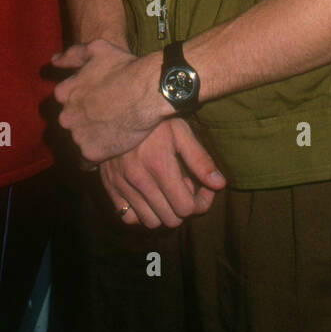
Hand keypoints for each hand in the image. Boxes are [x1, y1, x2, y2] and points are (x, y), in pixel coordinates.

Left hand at [52, 38, 168, 163]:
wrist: (148, 92)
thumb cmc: (125, 67)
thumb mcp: (96, 49)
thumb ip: (72, 55)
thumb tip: (53, 61)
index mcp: (63, 93)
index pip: (65, 101)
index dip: (82, 100)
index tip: (95, 100)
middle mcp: (66, 116)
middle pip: (71, 122)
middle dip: (83, 120)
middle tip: (104, 116)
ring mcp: (77, 136)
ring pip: (79, 140)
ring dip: (90, 137)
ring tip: (110, 130)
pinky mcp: (91, 153)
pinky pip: (88, 159)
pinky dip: (97, 154)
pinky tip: (110, 146)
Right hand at [100, 118, 225, 228]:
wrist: (115, 109)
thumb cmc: (154, 119)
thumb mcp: (180, 131)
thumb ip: (200, 160)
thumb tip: (219, 184)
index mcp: (158, 164)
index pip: (186, 207)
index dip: (200, 202)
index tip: (203, 188)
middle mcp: (138, 179)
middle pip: (171, 219)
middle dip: (184, 207)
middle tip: (184, 185)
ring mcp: (121, 185)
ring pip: (151, 222)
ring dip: (164, 211)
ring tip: (166, 189)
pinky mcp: (110, 186)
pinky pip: (128, 217)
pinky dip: (141, 213)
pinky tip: (149, 195)